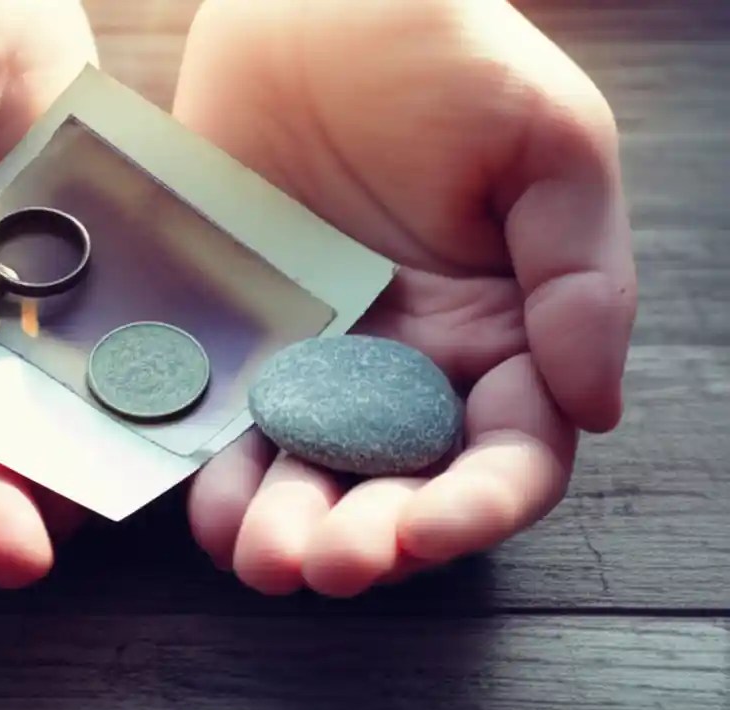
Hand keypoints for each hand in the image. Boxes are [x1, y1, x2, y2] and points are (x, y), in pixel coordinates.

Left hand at [175, 0, 637, 596]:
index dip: (475, 507)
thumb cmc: (444, 53)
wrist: (309, 4)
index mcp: (500, 333)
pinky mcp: (241, 333)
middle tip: (326, 562)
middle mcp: (409, 362)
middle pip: (399, 485)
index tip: (427, 530)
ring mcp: (318, 354)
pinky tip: (205, 507)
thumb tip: (597, 407)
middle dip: (367, 535)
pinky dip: (217, 472)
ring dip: (287, 525)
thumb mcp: (547, 144)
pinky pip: (228, 419)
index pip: (506, 453)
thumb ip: (581, 276)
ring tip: (260, 556)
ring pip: (308, 470)